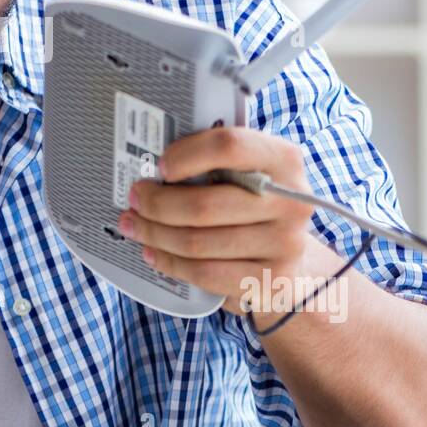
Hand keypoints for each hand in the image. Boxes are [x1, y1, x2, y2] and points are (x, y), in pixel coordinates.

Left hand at [116, 125, 319, 315]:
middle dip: (156, 203)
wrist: (292, 258)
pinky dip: (170, 263)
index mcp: (283, 159)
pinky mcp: (270, 280)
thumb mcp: (248, 173)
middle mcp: (290, 200)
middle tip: (135, 199)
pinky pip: (204, 273)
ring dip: (154, 234)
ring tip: (134, 226)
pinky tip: (153, 253)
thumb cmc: (255, 204)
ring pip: (197, 242)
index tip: (160, 166)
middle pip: (203, 204)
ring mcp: (284, 243)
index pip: (229, 146)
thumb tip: (154, 167)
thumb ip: (215, 162)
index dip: (186, 155)